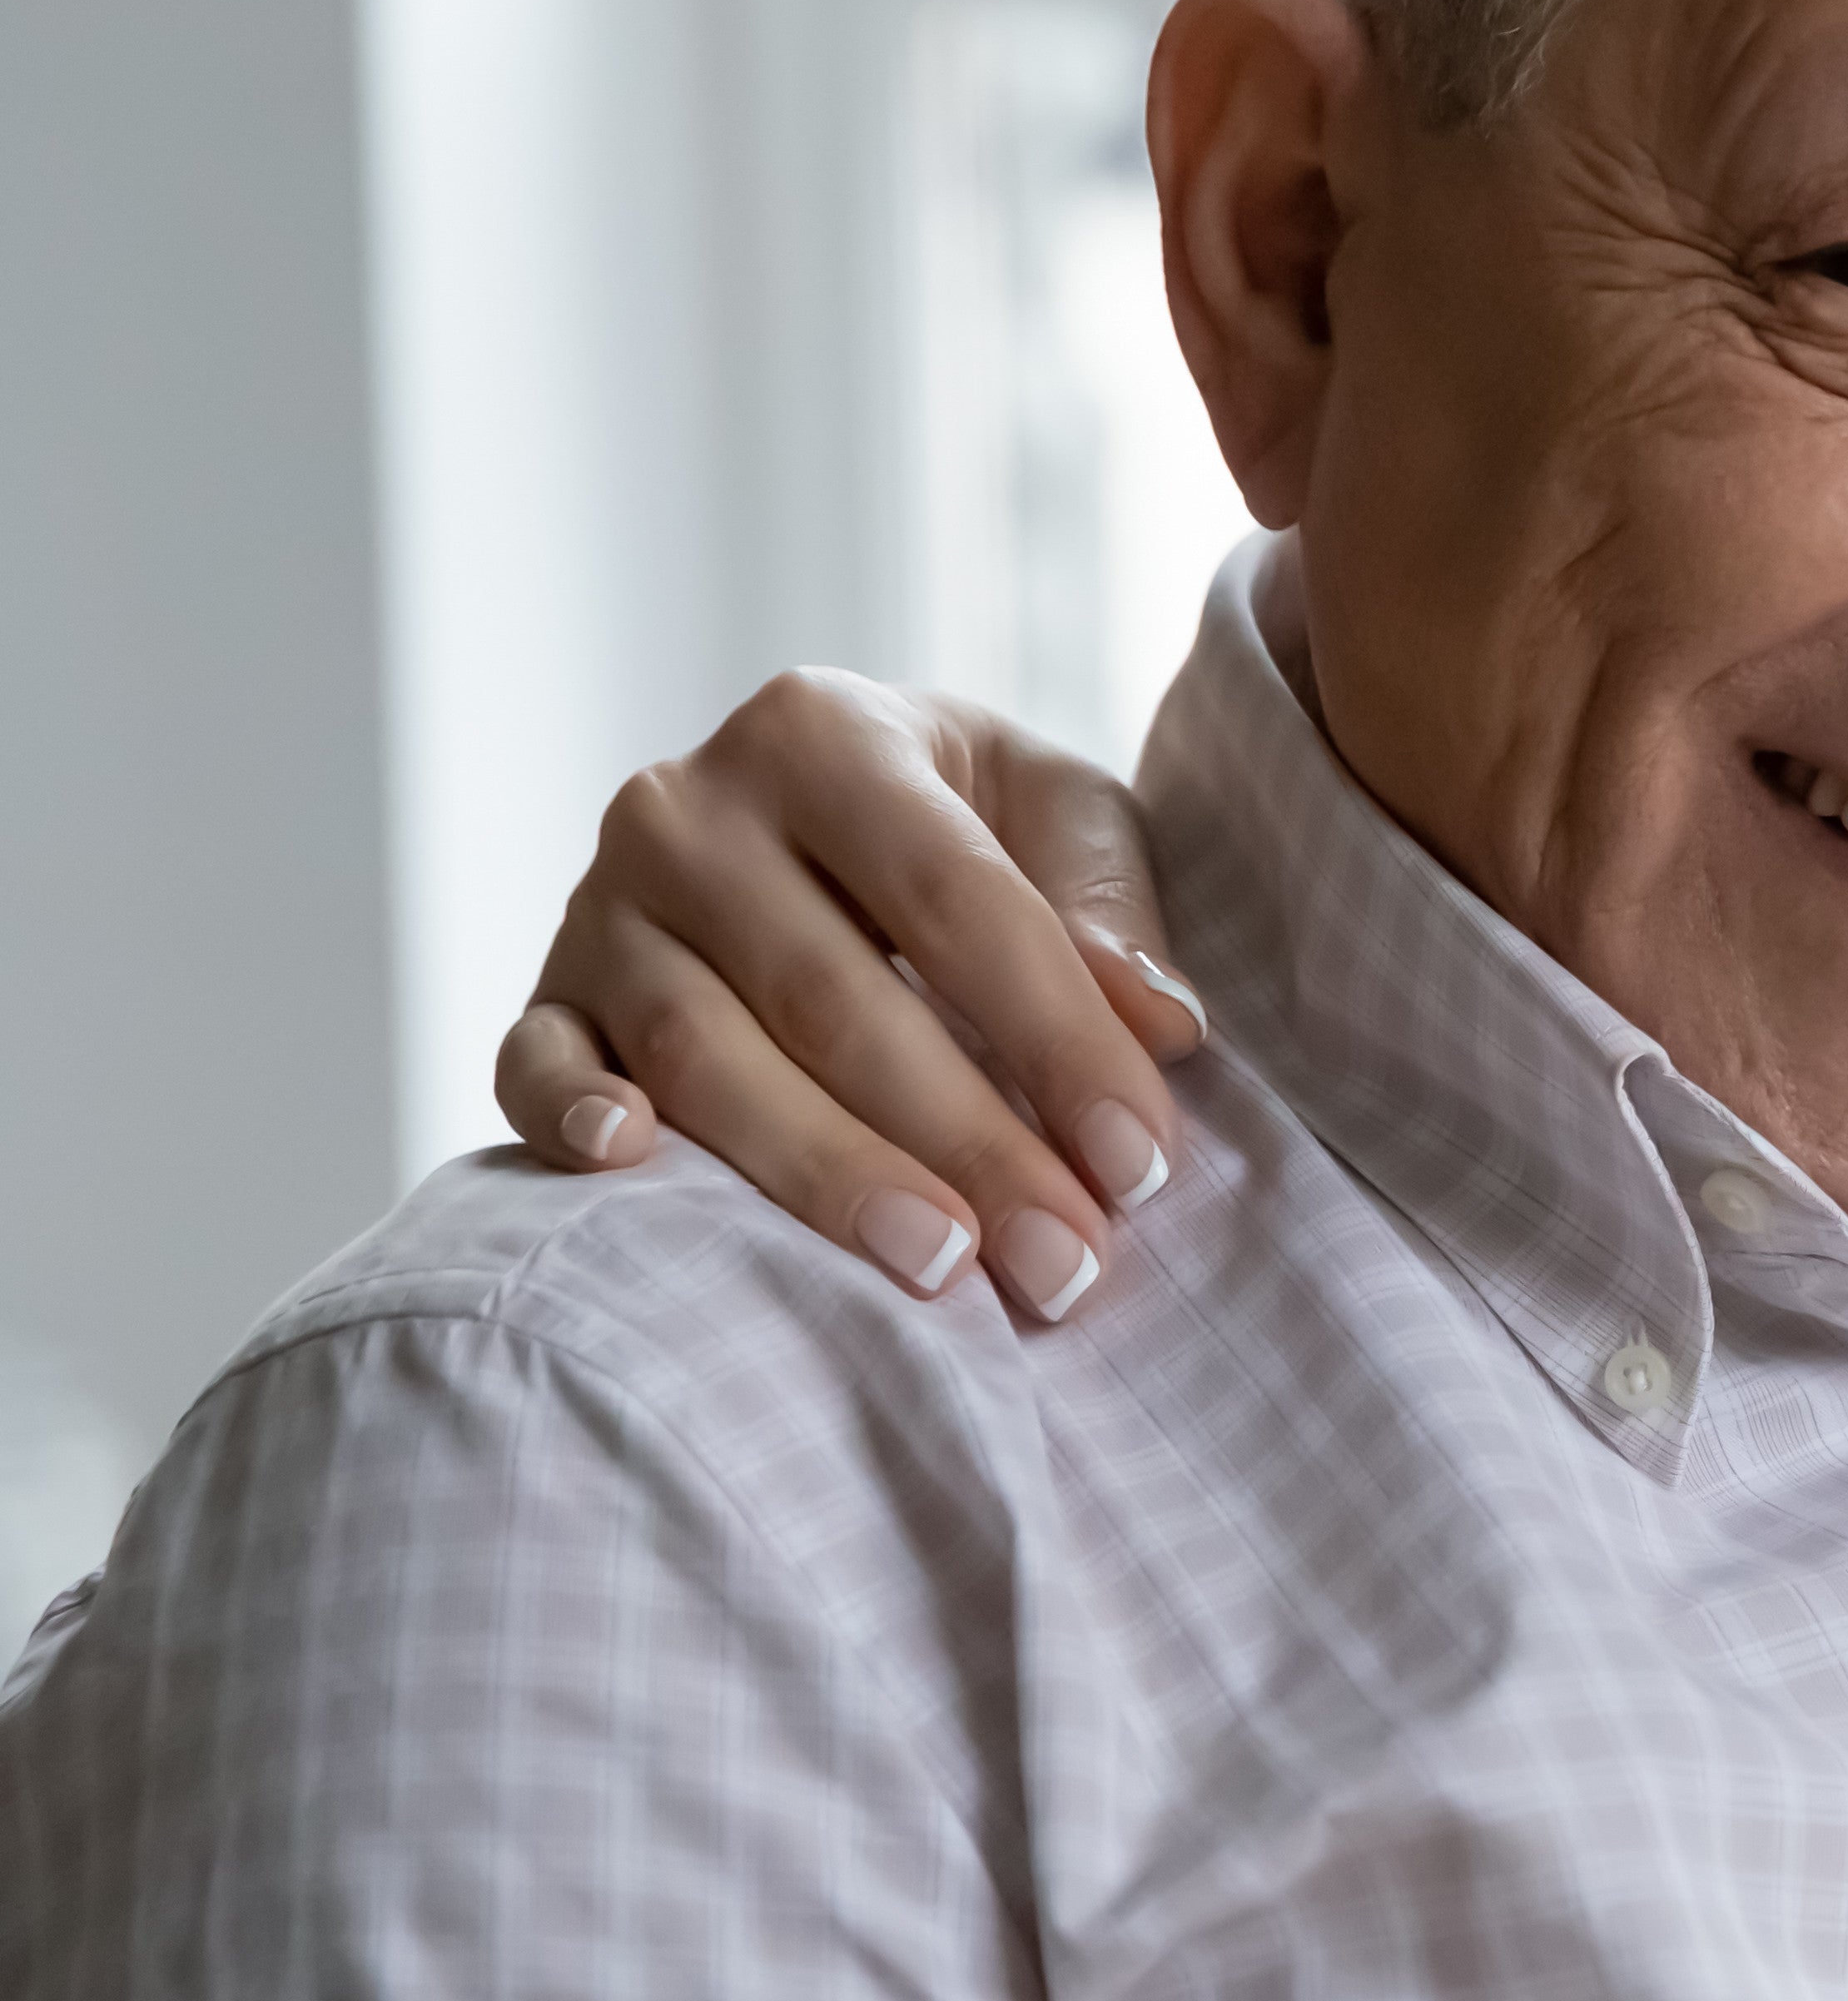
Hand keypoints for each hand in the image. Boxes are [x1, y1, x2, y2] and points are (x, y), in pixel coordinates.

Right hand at [491, 669, 1189, 1319]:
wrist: (823, 810)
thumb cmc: (970, 824)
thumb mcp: (1063, 820)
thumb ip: (1112, 908)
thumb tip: (1162, 1025)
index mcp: (829, 733)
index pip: (959, 901)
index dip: (1058, 1039)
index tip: (1141, 1165)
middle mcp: (691, 806)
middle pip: (832, 997)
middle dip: (963, 1142)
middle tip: (1061, 1262)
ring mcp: (600, 903)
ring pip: (699, 1053)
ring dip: (821, 1172)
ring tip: (940, 1267)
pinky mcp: (548, 992)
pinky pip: (533, 1061)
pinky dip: (572, 1115)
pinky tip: (634, 1167)